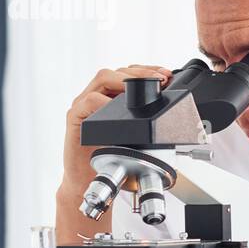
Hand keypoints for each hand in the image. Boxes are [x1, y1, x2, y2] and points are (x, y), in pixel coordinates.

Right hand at [60, 65, 173, 202]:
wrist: (87, 178)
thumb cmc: (111, 155)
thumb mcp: (134, 134)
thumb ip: (144, 119)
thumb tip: (173, 111)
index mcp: (110, 96)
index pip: (129, 73)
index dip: (148, 70)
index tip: (166, 74)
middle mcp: (96, 95)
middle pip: (118, 71)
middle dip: (142, 73)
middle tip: (160, 79)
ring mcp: (84, 104)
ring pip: (103, 78)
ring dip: (126, 80)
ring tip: (142, 87)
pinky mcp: (75, 116)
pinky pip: (89, 101)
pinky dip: (104, 102)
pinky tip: (118, 109)